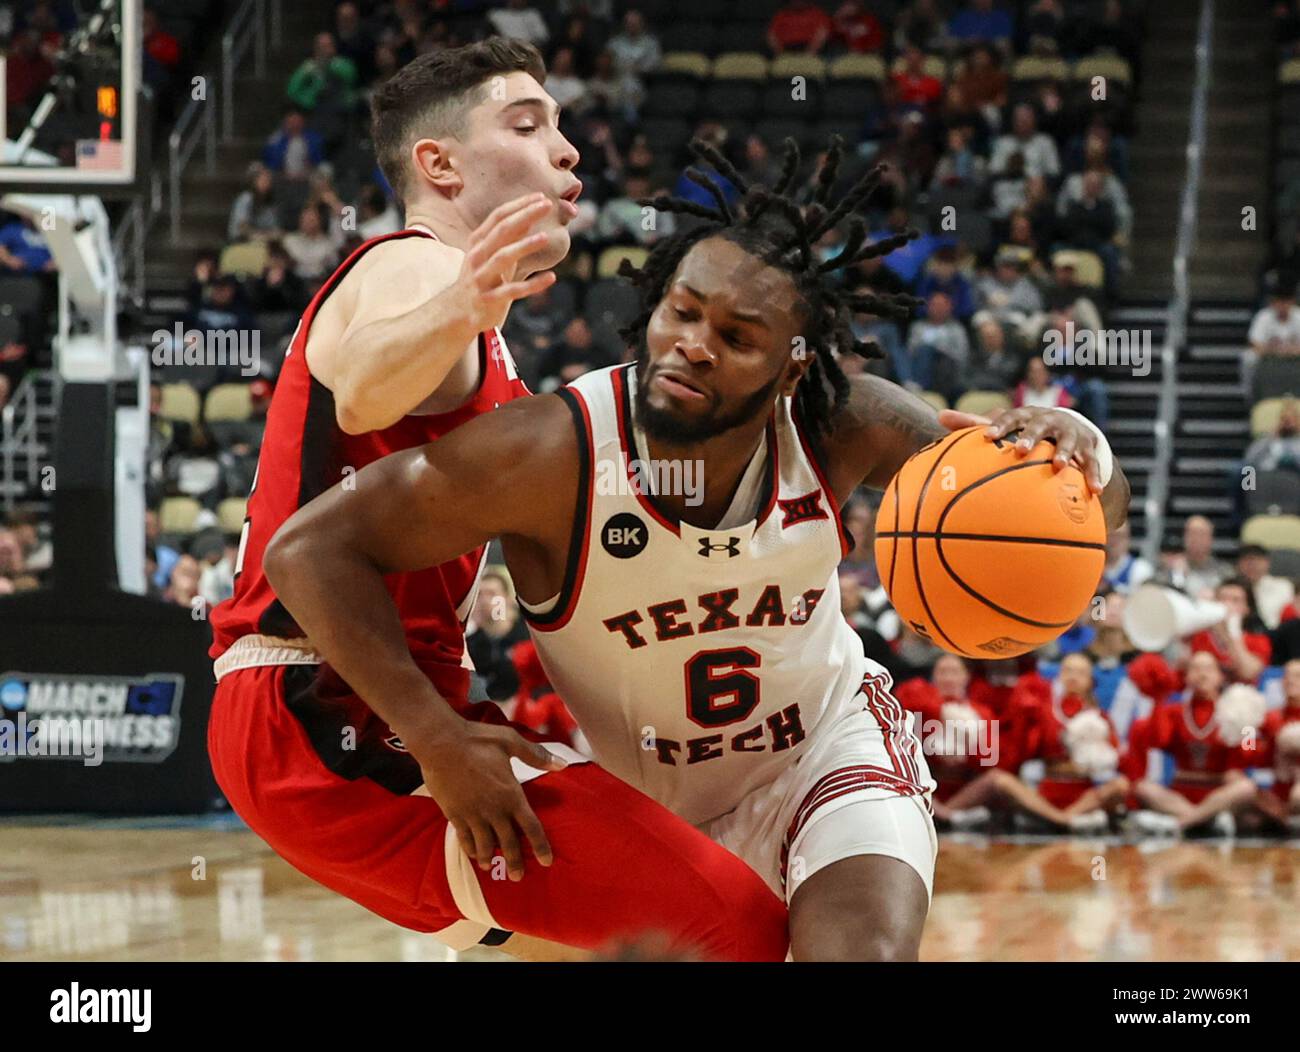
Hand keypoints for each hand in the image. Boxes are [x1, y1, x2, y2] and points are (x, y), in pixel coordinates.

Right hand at [412, 720, 566, 880]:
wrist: (440, 743)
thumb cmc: (477, 739)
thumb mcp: (511, 742)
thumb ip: (536, 756)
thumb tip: (562, 764)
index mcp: (511, 794)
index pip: (530, 827)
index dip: (540, 846)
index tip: (547, 861)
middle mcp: (493, 809)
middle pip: (508, 843)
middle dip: (515, 861)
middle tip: (519, 876)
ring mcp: (472, 814)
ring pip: (484, 844)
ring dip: (489, 857)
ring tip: (491, 867)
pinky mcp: (454, 813)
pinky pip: (464, 837)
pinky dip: (470, 848)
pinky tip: (473, 854)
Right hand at [452, 193, 557, 333]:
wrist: (456, 311)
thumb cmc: (481, 278)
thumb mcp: (492, 255)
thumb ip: (509, 238)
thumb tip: (529, 216)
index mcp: (478, 242)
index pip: (498, 216)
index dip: (519, 205)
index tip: (541, 197)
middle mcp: (477, 256)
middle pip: (501, 231)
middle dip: (524, 215)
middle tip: (547, 206)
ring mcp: (481, 278)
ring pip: (503, 258)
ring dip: (525, 246)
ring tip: (546, 237)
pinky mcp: (489, 299)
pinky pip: (512, 290)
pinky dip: (533, 284)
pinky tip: (552, 277)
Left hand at [940, 406, 1105, 493]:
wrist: (1072, 429)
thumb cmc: (1027, 430)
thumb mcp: (1006, 425)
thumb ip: (973, 424)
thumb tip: (939, 416)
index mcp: (1027, 416)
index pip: (1011, 417)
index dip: (999, 425)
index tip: (987, 437)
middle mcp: (1050, 421)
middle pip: (1040, 426)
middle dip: (1031, 437)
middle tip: (1020, 451)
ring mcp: (1072, 434)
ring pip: (1069, 443)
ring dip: (1064, 454)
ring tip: (1059, 467)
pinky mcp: (1090, 449)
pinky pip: (1093, 464)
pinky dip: (1094, 476)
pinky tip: (1094, 491)